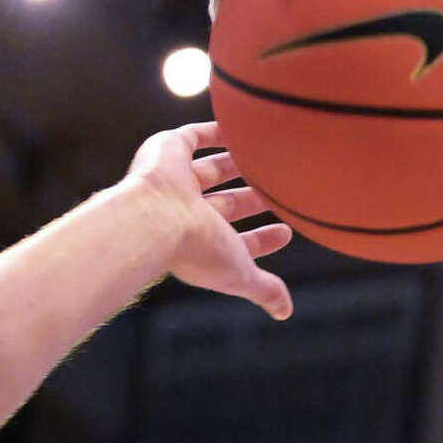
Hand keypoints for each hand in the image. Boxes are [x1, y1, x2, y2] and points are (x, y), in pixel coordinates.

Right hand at [124, 125, 293, 319]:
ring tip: (265, 159)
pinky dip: (214, 132)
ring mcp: (175, 181)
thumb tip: (285, 312)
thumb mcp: (239, 273)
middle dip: (250, 200)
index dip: (260, 240)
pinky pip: (192, 137)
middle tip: (277, 192)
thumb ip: (263, 290)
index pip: (234, 242)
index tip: (287, 232)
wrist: (156, 217)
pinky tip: (238, 129)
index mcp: (199, 243)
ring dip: (235, 166)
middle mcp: (185, 212)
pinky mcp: (167, 151)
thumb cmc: (196, 249)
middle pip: (224, 204)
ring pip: (209, 171)